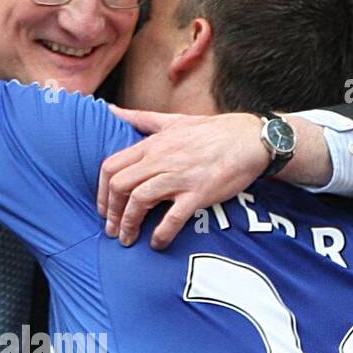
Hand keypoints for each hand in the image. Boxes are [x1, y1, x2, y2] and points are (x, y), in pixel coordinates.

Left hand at [97, 108, 267, 248]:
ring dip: (129, 225)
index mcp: (153, 145)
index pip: (111, 166)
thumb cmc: (214, 131)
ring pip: (139, 201)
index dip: (101, 191)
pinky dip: (161, 234)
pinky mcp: (198, 193)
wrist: (251, 139)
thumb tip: (110, 110)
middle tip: (113, 230)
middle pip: (119, 186)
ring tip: (129, 240)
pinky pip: (172, 217)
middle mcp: (161, 160)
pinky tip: (158, 243)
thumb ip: (141, 119)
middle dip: (111, 212)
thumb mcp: (174, 120)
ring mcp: (179, 177)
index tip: (104, 209)